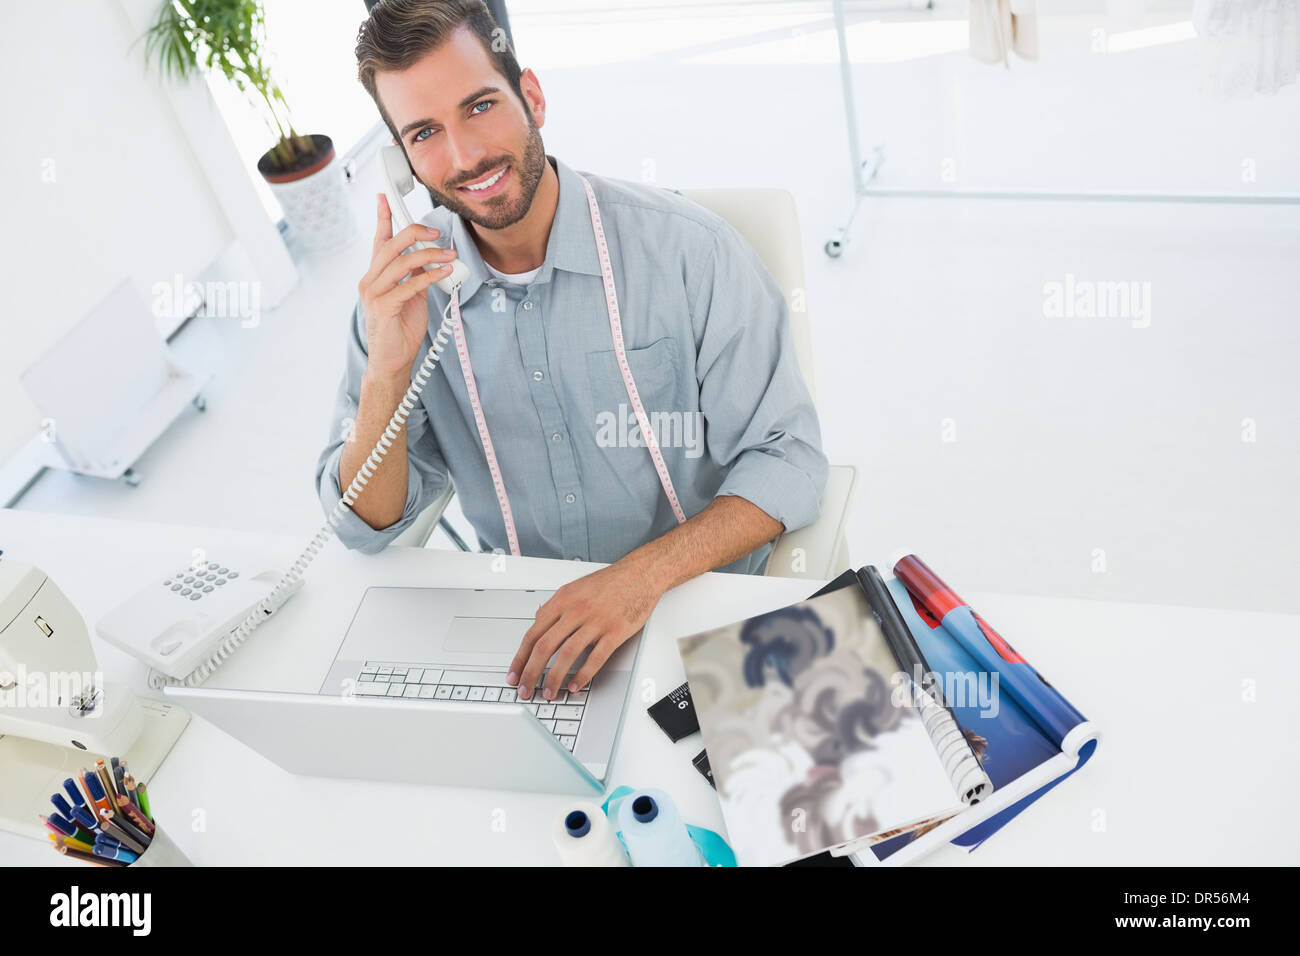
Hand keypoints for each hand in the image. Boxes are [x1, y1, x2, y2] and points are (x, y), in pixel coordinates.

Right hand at [357, 193, 459, 378]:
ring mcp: (374, 293)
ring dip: (429, 256)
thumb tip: (432, 258)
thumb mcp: (412, 296)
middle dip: (415, 233)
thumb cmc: (401, 329)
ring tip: (450, 256)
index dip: (382, 218)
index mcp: (376, 275)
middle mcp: (370, 280)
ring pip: (401, 263)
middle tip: (437, 232)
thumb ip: (416, 275)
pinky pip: (408, 285)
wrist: (392, 362)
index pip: (379, 240)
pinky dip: (429, 276)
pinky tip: (444, 273)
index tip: (384, 197)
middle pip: (391, 246)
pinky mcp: (383, 307)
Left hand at [508, 559, 664, 700]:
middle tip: (525, 690)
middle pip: (544, 647)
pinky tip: (575, 685)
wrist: (640, 574)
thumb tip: (537, 620)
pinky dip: (583, 675)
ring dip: (554, 678)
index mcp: (562, 601)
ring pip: (567, 655)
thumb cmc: (609, 582)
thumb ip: (554, 605)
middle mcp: (575, 611)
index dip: (520, 658)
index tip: (514, 674)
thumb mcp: (574, 588)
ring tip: (549, 693)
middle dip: (531, 673)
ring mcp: (596, 622)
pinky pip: (596, 658)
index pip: (532, 634)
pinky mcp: (615, 631)